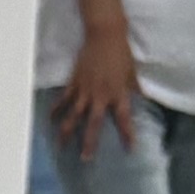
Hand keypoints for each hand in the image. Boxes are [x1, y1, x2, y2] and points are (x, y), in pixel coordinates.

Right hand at [56, 24, 142, 155]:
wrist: (104, 35)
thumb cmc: (121, 53)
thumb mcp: (132, 72)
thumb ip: (135, 89)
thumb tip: (143, 99)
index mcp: (117, 94)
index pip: (124, 119)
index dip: (128, 134)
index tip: (130, 149)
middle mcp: (100, 96)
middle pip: (92, 124)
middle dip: (89, 142)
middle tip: (85, 159)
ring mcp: (84, 91)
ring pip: (73, 116)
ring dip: (67, 132)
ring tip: (61, 146)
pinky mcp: (74, 83)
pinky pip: (63, 100)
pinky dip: (56, 111)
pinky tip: (51, 121)